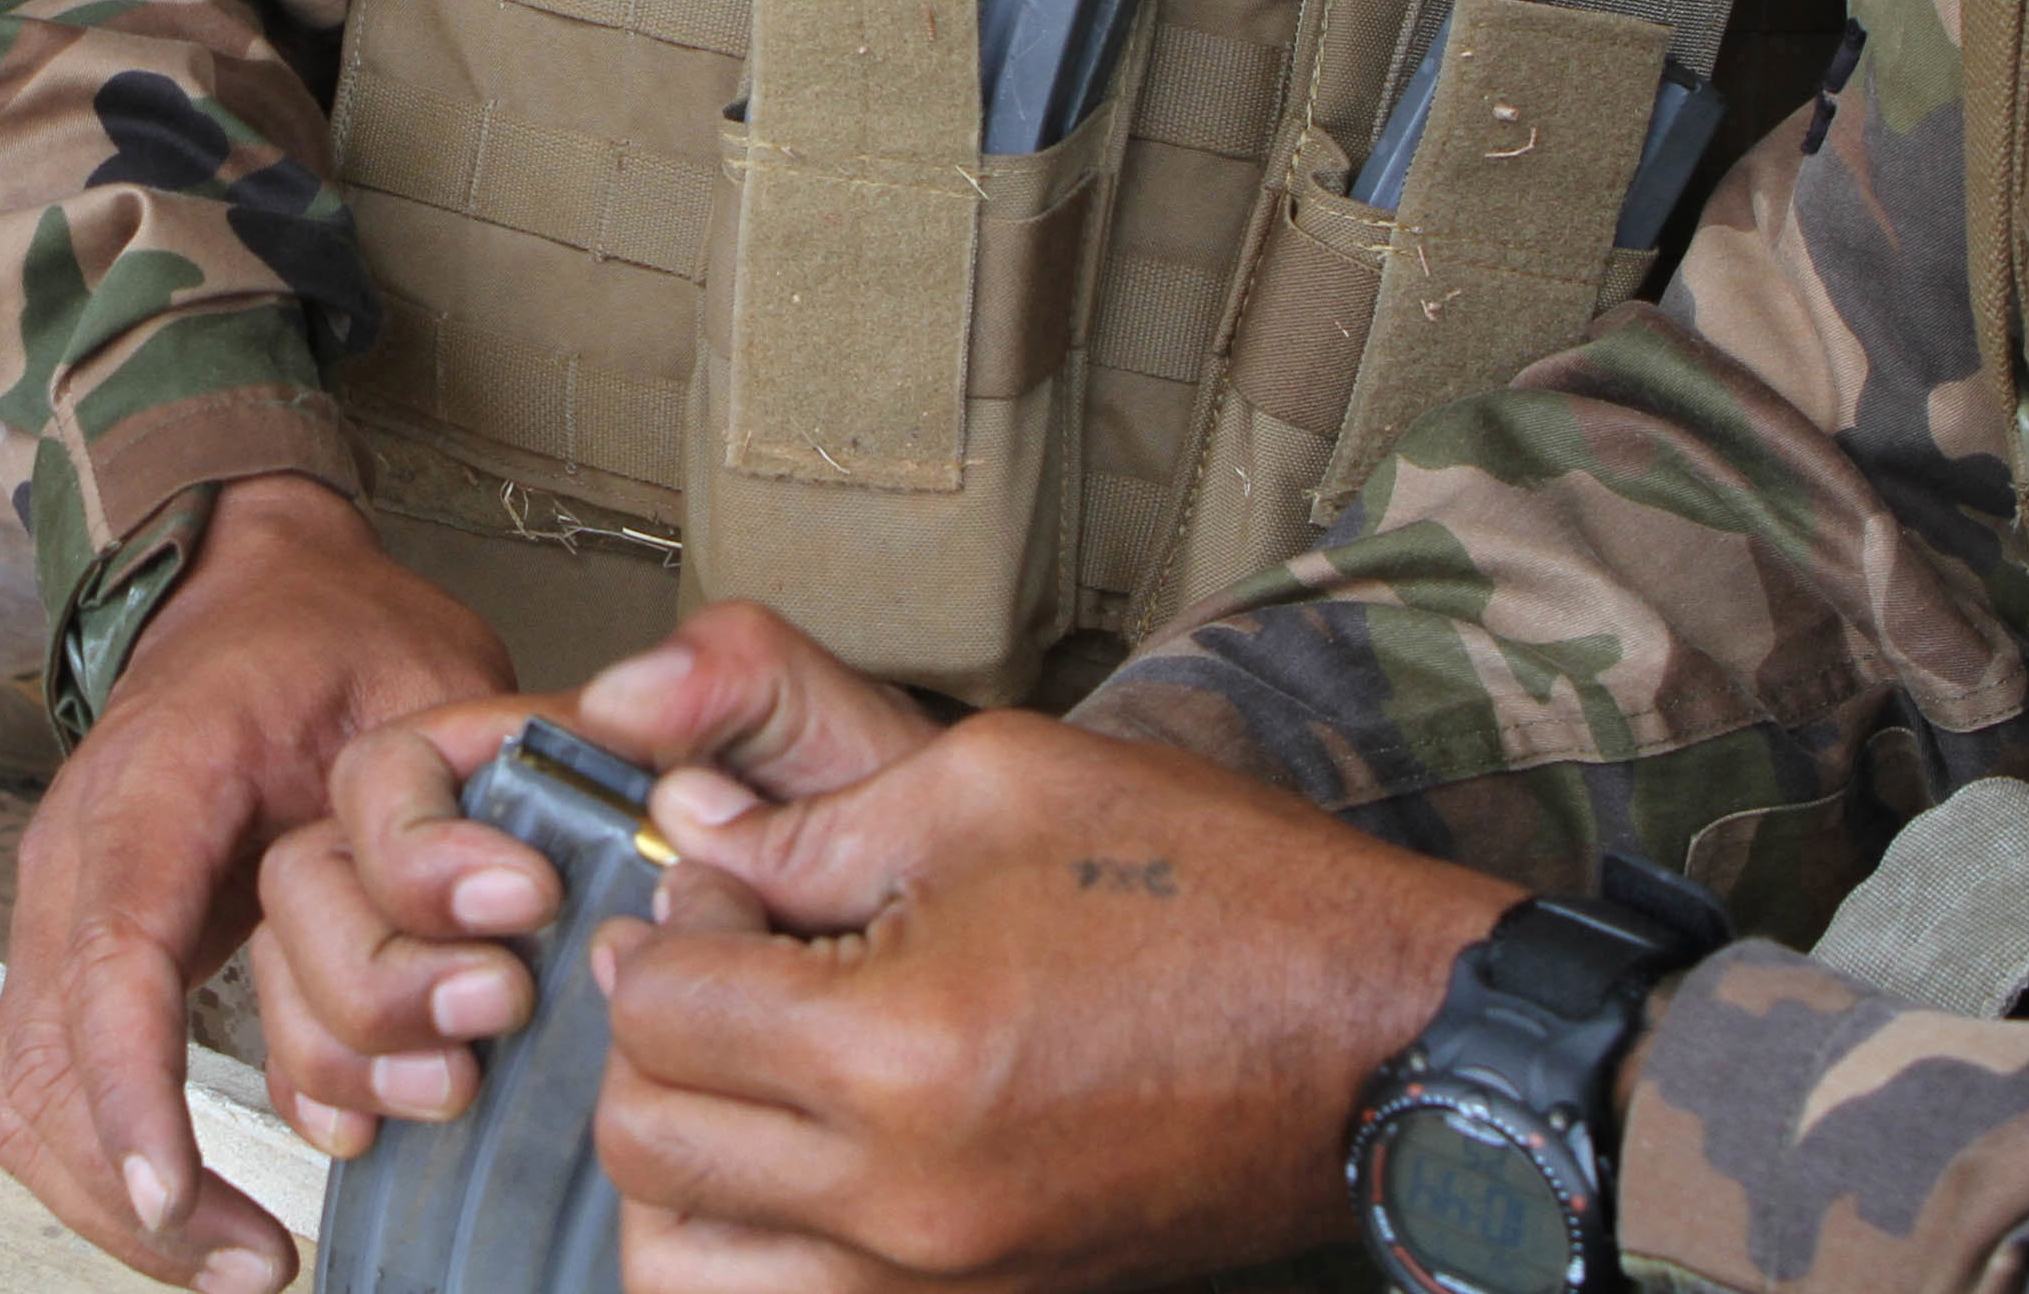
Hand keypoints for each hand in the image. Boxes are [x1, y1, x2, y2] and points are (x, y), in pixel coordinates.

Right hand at [0, 476, 507, 1290]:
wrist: (252, 588)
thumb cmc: (333, 636)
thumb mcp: (430, 677)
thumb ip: (488, 774)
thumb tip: (550, 854)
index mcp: (155, 778)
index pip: (115, 951)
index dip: (136, 1088)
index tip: (185, 1196)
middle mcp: (80, 851)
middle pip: (45, 1060)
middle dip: (141, 1189)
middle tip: (263, 1264)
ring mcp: (62, 907)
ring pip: (31, 1096)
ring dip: (128, 1203)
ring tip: (252, 1263)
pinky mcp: (79, 953)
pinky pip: (56, 1086)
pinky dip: (119, 1168)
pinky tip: (213, 1221)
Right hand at [255, 605, 936, 1152]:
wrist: (901, 961)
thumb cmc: (851, 839)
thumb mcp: (826, 735)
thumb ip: (743, 675)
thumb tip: (625, 695)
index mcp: (521, 765)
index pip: (387, 774)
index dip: (418, 842)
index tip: (521, 897)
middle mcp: (458, 850)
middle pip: (311, 882)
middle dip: (375, 958)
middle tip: (497, 1005)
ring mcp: (435, 947)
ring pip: (301, 974)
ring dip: (351, 1038)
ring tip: (460, 1087)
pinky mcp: (440, 1038)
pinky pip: (322, 1062)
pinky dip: (333, 1098)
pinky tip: (389, 1130)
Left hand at [592, 708, 1517, 1292]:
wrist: (1385, 1040)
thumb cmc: (1218, 892)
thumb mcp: (998, 784)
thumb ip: (811, 821)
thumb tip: (689, 839)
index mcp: (897, 1050)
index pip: (656, 1006)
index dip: (676, 919)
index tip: (730, 882)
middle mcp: (903, 1196)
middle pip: (643, 1142)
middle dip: (659, 1037)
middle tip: (736, 962)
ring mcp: (943, 1279)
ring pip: (686, 1265)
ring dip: (685, 1161)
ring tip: (757, 1067)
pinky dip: (762, 1241)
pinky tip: (819, 1139)